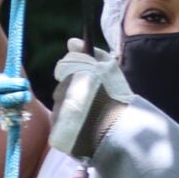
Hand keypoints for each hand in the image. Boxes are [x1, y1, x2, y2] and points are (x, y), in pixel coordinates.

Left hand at [48, 43, 132, 160]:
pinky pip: (60, 129)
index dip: (76, 75)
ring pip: (60, 109)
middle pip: (62, 89)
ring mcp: (58, 115)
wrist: (121, 133)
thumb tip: (71, 42)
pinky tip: (84, 133)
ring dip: (71, 112)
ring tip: (90, 120)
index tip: (88, 84)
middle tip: (92, 105)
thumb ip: (89, 53)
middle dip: (74, 94)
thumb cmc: (118, 99)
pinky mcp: (57, 135)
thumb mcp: (109, 69)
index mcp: (73, 74)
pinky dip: (69, 130)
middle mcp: (62, 92)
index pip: (64, 67)